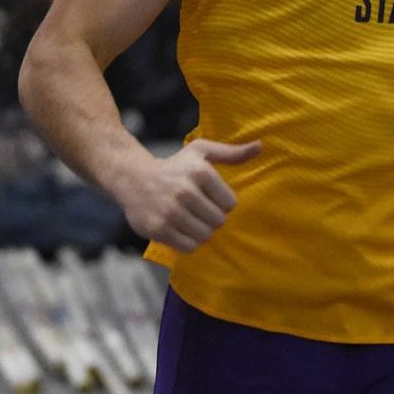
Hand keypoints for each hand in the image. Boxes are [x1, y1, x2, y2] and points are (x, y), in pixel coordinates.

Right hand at [121, 137, 261, 251]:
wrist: (133, 177)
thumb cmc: (174, 166)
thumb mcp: (201, 152)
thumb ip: (231, 152)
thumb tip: (260, 146)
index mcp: (200, 172)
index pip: (230, 204)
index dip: (221, 203)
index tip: (208, 197)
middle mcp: (185, 191)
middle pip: (218, 221)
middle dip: (211, 218)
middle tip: (197, 210)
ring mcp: (170, 211)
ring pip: (204, 236)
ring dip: (200, 231)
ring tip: (189, 219)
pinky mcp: (158, 228)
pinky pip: (188, 246)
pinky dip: (187, 242)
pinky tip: (180, 229)